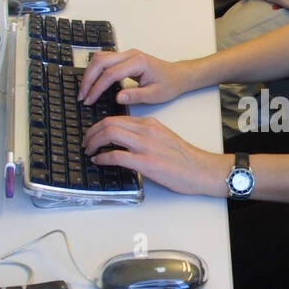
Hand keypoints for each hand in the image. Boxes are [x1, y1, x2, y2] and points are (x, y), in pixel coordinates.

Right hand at [77, 49, 191, 106]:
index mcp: (138, 62)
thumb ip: (135, 96)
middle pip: (100, 61)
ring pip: (99, 58)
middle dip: (88, 79)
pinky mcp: (124, 58)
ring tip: (84, 91)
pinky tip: (92, 84)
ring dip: (89, 74)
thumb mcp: (155, 94)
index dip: (97, 88)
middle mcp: (130, 54)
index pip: (110, 74)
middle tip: (82, 96)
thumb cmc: (168, 84)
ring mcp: (126, 54)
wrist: (177, 75)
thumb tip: (117, 98)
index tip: (89, 100)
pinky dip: (95, 71)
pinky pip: (104, 60)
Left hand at [83, 114, 225, 195]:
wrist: (201, 169)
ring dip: (93, 142)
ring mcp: (146, 146)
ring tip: (89, 150)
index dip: (99, 126)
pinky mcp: (146, 163)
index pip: (117, 118)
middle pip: (109, 123)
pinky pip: (117, 156)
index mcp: (149, 124)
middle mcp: (146, 131)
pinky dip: (102, 158)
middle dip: (92, 132)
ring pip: (110, 134)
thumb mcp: (162, 138)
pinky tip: (98, 161)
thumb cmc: (184, 158)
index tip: (93, 134)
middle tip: (86, 142)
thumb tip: (122, 143)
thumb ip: (144, 136)